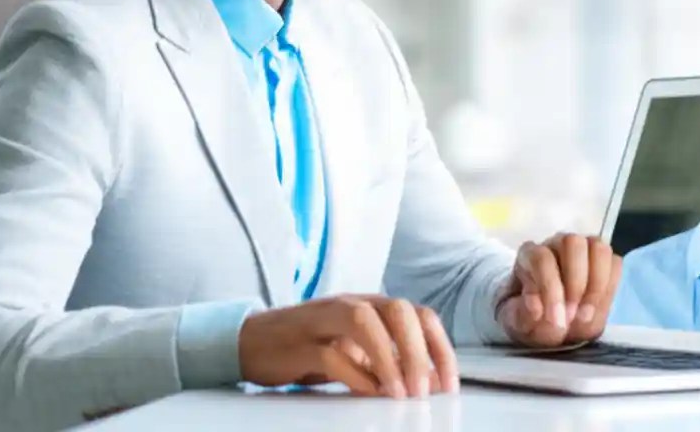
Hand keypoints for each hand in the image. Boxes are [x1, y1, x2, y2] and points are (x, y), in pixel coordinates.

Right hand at [238, 295, 457, 398]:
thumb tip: (428, 382)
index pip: (418, 314)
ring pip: (365, 321)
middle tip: (424, 391)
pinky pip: (330, 353)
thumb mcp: (355, 350)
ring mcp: (323, 320)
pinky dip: (354, 375)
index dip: (439, 347)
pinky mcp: (298, 343)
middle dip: (417, 351)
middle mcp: (350, 305)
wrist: (251, 342)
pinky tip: (367, 393)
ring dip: (389, 358)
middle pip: (397, 311)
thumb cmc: (309, 347)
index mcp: (370, 305)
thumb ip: (388, 360)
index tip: (449, 384)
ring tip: (400, 393)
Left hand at [496, 233, 621, 346]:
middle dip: (577, 283)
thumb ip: (524, 316)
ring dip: (597, 285)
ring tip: (587, 315)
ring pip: (599, 248)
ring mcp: (582, 249)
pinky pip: (615, 263)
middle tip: (573, 317)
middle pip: (573, 243)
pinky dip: (609, 288)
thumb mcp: (518, 323)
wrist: (546, 323)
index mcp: (529, 255)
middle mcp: (555, 244)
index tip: (556, 320)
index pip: (542, 258)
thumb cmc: (529, 318)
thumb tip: (536, 307)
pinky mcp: (602, 262)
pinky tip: (596, 309)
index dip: (551, 288)